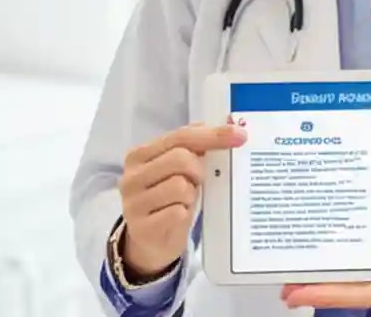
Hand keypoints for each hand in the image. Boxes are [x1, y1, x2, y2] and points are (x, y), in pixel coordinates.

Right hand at [119, 122, 246, 276]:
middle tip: (196, 182)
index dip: (212, 135)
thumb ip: (192, 148)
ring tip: (182, 202)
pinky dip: (184, 214)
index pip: (180, 136)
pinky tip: (176, 218)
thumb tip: (227, 127)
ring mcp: (133, 202)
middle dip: (198, 170)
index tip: (240, 136)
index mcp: (139, 154)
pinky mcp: (142, 227)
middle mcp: (131, 176)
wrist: (150, 243)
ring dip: (190, 195)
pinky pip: (178, 213)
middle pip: (181, 158)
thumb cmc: (168, 201)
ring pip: (181, 186)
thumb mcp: (176, 171)